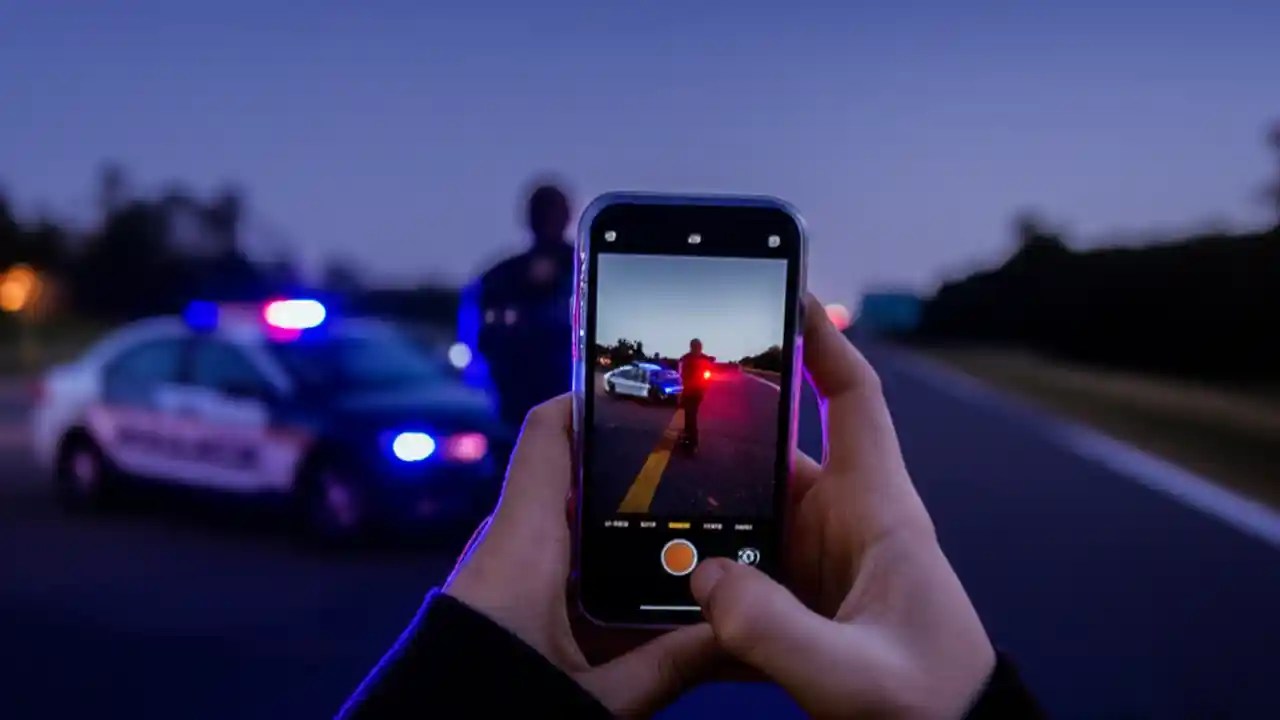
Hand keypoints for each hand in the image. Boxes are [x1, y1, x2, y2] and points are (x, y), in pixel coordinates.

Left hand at [444, 396, 718, 716]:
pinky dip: (604, 569)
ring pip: (573, 529)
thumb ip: (669, 665)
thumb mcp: (594, 697)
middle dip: (637, 476)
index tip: (647, 388)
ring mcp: (505, 573)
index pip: (548, 435)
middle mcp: (509, 545)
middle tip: (702, 474)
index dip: (590, 397)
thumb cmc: (486, 710)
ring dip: (623, 528)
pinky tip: (649, 594)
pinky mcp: (505, 603)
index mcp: (522, 544)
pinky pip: (561, 567)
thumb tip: (738, 631)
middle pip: (576, 481)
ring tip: (693, 531)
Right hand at [689, 295, 995, 718]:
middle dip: (718, 436)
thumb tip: (703, 578)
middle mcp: (843, 527)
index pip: (853, 401)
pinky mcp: (797, 607)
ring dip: (700, 519)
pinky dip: (705, 580)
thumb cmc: (936, 708)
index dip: (822, 344)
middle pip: (772, 453)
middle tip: (651, 417)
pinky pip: (740, 575)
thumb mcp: (857, 676)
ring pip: (745, 518)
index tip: (786, 296)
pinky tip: (664, 593)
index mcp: (877, 512)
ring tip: (638, 510)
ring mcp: (817, 567)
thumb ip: (774, 631)